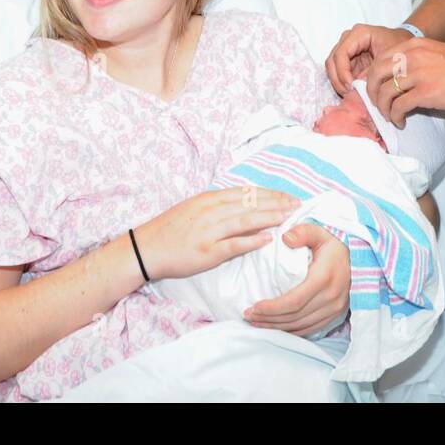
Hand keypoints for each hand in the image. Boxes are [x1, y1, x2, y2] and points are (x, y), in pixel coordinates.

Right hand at [135, 187, 300, 281]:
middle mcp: (211, 211)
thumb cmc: (171, 229)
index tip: (288, 196)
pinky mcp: (207, 251)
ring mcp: (209, 231)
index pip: (246, 193)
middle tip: (298, 205)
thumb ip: (218, 206)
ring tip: (290, 217)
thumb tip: (244, 205)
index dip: (270, 194)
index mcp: (209, 199)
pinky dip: (253, 240)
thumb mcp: (195, 209)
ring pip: (246, 220)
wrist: (146, 248)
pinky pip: (234, 244)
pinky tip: (269, 239)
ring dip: (271, 218)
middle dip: (277, 203)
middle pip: (251, 204)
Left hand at [244, 223, 349, 336]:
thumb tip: (285, 238)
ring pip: (301, 326)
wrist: (361, 256)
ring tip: (257, 322)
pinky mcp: (335, 314)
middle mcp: (331, 297)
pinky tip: (277, 326)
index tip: (253, 307)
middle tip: (248, 316)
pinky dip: (292, 330)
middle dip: (269, 319)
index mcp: (324, 278)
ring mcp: (335, 308)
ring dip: (277, 327)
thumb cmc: (336, 243)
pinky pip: (310, 328)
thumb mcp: (320, 231)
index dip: (272, 308)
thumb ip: (303, 231)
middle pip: (294, 317)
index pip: (294, 301)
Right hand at [325, 23, 414, 94]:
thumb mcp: (390, 58)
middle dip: (338, 79)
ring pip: (332, 68)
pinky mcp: (348, 60)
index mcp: (359, 33)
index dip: (342, 72)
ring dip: (339, 82)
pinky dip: (343, 83)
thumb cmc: (400, 47)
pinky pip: (338, 73)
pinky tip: (352, 92)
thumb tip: (359, 86)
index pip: (341, 53)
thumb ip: (374, 71)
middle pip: (332, 60)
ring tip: (350, 94)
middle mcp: (348, 39)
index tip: (351, 86)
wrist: (405, 45)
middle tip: (348, 93)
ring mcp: (346, 49)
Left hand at [365, 36, 444, 125]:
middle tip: (378, 105)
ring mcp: (417, 74)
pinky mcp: (425, 92)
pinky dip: (396, 117)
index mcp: (413, 46)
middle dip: (371, 93)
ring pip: (384, 92)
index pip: (379, 59)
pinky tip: (401, 121)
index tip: (376, 89)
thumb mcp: (435, 53)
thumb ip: (416, 61)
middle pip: (375, 75)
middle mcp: (411, 57)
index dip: (373, 77)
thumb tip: (400, 79)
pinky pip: (398, 106)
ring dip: (383, 108)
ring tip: (391, 116)